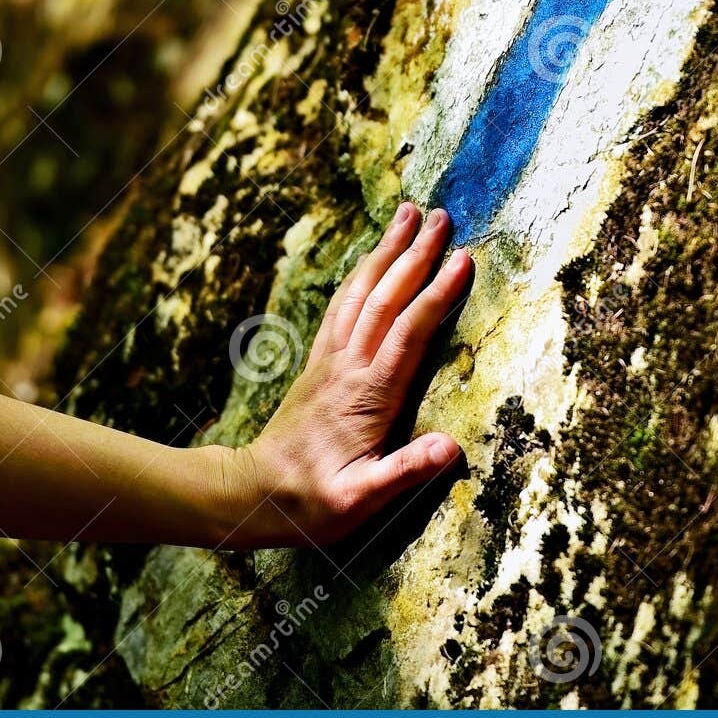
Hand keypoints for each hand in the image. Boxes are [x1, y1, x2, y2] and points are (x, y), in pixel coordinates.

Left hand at [226, 204, 471, 547]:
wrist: (253, 495)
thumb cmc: (311, 503)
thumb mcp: (359, 500)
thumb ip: (403, 473)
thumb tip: (451, 448)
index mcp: (367, 396)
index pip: (408, 332)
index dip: (437, 295)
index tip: (464, 259)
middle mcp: (347, 368)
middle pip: (385, 298)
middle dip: (415, 254)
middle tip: (441, 215)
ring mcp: (328, 362)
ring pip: (360, 293)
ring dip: (386, 252)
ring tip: (406, 214)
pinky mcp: (317, 364)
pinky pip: (341, 307)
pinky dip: (360, 275)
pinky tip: (371, 259)